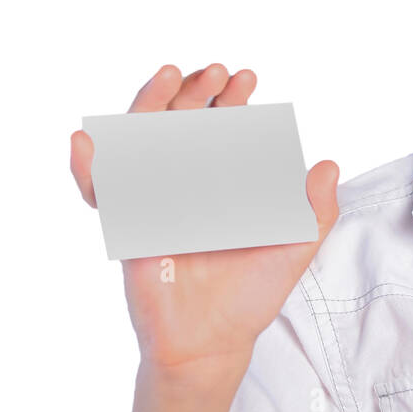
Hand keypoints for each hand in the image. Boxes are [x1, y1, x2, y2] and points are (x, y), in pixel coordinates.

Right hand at [70, 63, 340, 378]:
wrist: (216, 341)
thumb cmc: (251, 294)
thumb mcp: (295, 246)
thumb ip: (316, 209)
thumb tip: (328, 165)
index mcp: (218, 182)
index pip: (221, 129)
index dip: (231, 101)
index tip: (246, 79)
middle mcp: (184, 185)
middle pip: (180, 124)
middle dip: (195, 92)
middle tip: (216, 70)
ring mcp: (153, 202)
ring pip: (141, 142)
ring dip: (150, 106)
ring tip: (169, 76)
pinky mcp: (128, 226)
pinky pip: (102, 192)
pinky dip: (87, 167)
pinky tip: (85, 141)